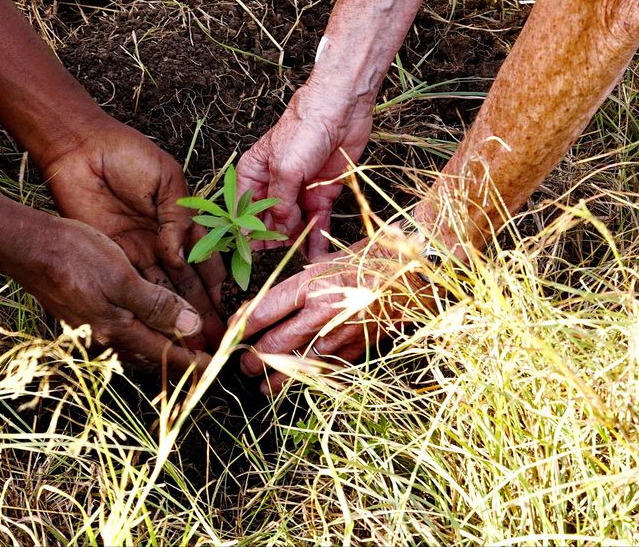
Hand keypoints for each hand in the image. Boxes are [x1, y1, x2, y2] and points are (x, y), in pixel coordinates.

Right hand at [21, 215, 211, 375]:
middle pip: (152, 358)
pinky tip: (151, 324)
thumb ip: (157, 305)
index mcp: (118, 331)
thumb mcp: (122, 276)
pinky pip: (123, 335)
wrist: (30, 248)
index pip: (166, 355)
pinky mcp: (84, 319)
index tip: (219, 366)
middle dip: (182, 360)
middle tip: (209, 357)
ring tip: (187, 344)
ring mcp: (92, 332)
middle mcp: (105, 340)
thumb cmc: (76, 256)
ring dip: (164, 348)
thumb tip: (191, 327)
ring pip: (138, 348)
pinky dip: (145, 335)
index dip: (195, 362)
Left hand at [39, 117, 225, 348]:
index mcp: (181, 219)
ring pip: (163, 291)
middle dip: (203, 310)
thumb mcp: (165, 180)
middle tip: (217, 340)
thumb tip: (181, 258)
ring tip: (194, 344)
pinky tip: (161, 328)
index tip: (232, 310)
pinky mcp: (111, 257)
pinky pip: (133, 286)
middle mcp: (162, 241)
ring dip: (178, 317)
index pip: (206, 258)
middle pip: (187, 283)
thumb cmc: (126, 155)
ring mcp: (137, 251)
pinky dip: (147, 308)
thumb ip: (177, 220)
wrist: (80, 150)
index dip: (219, 284)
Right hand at [237, 80, 373, 256]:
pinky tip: (315, 257)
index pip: (243, 210)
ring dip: (293, 247)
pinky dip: (316, 239)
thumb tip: (277, 230)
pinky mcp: (322, 193)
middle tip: (271, 271)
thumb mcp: (284, 169)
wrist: (341, 110)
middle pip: (267, 222)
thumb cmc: (304, 128)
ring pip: (292, 226)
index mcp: (254, 173)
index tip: (246, 259)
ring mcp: (299, 190)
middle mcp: (274, 184)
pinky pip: (317, 222)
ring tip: (294, 270)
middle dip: (269, 245)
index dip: (243, 234)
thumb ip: (279, 202)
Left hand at [237, 233, 432, 393]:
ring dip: (277, 380)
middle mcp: (321, 312)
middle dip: (255, 359)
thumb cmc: (371, 258)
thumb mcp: (330, 258)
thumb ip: (303, 279)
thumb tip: (275, 297)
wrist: (415, 275)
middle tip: (243, 366)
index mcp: (310, 284)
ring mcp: (340, 335)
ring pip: (298, 365)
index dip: (243, 325)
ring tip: (262, 388)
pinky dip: (310, 381)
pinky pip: (327, 371)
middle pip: (276, 343)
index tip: (231, 333)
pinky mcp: (357, 350)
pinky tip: (298, 389)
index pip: (265, 310)